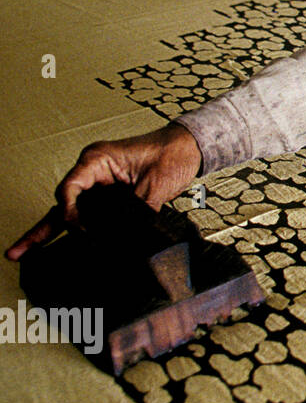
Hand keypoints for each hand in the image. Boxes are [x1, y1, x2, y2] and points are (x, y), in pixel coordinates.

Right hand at [5, 123, 201, 261]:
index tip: (76, 229)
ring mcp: (100, 185)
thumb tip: (124, 240)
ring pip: (71, 213)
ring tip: (24, 253)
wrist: (190, 148)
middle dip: (41, 230)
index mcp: (97, 161)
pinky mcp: (111, 197)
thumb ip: (136, 212)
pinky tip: (65, 250)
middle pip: (61, 204)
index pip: (69, 189)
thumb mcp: (155, 185)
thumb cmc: (173, 155)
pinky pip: (90, 217)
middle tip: (16, 252)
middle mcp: (92, 173)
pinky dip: (79, 233)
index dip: (68, 212)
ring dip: (51, 233)